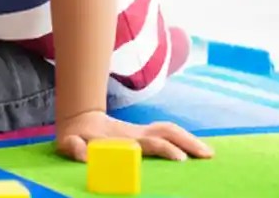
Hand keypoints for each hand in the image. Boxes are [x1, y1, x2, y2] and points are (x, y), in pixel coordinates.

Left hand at [57, 110, 213, 161]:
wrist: (78, 120)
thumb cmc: (76, 136)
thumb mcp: (69, 142)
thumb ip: (74, 147)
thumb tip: (83, 155)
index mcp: (123, 140)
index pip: (149, 142)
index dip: (164, 149)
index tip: (180, 158)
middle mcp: (137, 134)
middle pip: (166, 132)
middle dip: (186, 142)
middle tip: (206, 155)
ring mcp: (142, 133)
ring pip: (169, 130)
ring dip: (190, 139)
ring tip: (209, 154)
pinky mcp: (145, 135)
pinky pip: (168, 134)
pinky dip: (185, 140)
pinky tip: (200, 151)